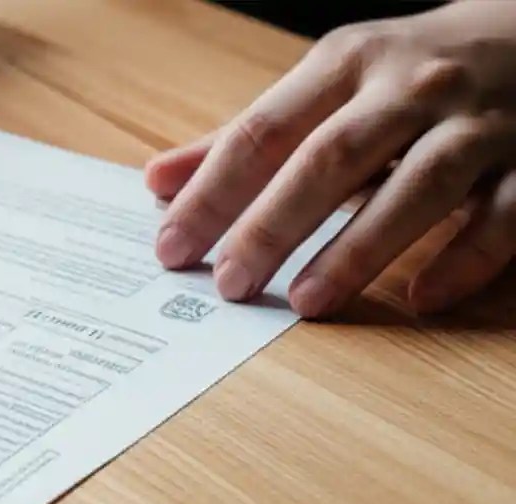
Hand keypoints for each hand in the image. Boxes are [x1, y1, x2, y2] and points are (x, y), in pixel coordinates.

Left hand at [144, 2, 515, 317]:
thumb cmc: (412, 71)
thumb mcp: (330, 83)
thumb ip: (247, 135)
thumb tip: (159, 180)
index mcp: (348, 63)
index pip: (262, 131)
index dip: (212, 193)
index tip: (171, 247)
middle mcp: (412, 87)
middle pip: (331, 158)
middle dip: (273, 224)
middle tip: (231, 283)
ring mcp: (481, 124)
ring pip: (418, 187)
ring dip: (358, 249)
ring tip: (307, 302)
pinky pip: (503, 216)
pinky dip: (464, 259)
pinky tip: (422, 299)